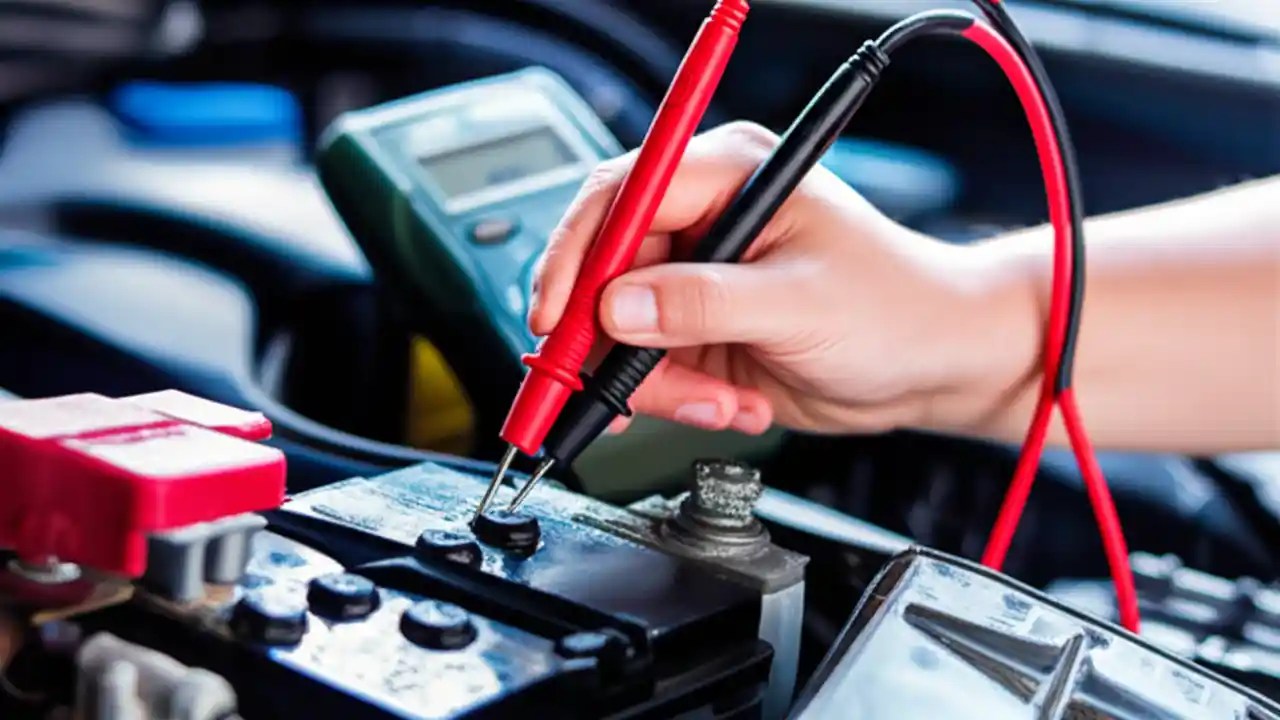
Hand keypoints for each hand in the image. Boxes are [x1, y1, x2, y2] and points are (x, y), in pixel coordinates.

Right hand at [530, 122, 1043, 437]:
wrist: (933, 362)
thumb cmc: (895, 309)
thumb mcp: (797, 303)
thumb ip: (702, 303)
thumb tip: (616, 308)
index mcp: (729, 175)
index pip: (621, 197)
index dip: (576, 255)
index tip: (556, 316)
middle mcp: (704, 219)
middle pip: (606, 269)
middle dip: (611, 339)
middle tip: (621, 388)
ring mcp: (697, 277)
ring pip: (621, 330)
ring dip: (658, 382)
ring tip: (719, 403)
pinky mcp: (698, 328)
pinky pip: (649, 366)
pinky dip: (675, 397)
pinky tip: (729, 405)